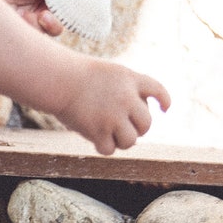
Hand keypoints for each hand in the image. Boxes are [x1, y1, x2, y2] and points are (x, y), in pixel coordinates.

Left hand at [0, 0, 78, 35]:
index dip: (79, 3)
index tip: (85, 5)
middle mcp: (47, 7)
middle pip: (68, 17)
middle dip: (67, 16)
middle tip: (63, 11)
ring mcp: (39, 22)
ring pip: (57, 29)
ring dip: (53, 23)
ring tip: (42, 16)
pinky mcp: (29, 34)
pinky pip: (42, 36)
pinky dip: (38, 28)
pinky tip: (28, 19)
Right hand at [54, 59, 171, 155]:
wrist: (58, 78)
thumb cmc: (76, 75)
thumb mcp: (107, 73)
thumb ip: (124, 90)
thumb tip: (133, 121)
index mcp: (130, 79)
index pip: (158, 90)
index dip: (164, 101)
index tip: (165, 110)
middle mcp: (127, 98)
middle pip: (146, 123)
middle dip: (138, 128)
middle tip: (123, 127)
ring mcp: (114, 116)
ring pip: (131, 140)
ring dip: (122, 141)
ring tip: (110, 136)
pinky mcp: (99, 130)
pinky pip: (109, 149)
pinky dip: (103, 146)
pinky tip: (95, 140)